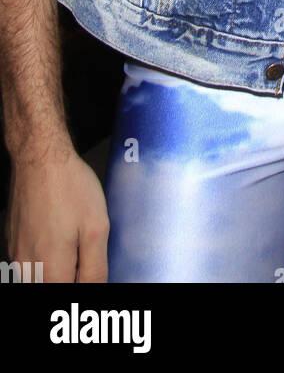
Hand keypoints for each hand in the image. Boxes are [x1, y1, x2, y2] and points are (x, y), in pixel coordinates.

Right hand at [6, 144, 109, 281]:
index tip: (92, 273)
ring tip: (73, 247)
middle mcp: (28, 269)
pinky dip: (44, 261)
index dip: (85, 288)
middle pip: (52, 289)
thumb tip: (96, 290)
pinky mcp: (13, 243)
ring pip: (38, 281)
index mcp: (51, 270)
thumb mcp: (96, 228)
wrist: (40, 158)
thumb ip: (96, 268)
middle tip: (85, 261)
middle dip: (70, 280)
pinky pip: (29, 265)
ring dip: (57, 273)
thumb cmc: (69, 187)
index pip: (69, 299)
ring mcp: (17, 257)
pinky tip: (58, 238)